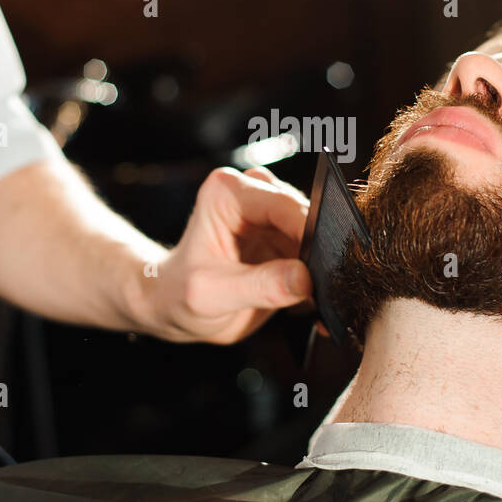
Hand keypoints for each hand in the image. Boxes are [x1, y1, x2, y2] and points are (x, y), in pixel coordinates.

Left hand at [142, 165, 312, 342]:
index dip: (310, 234)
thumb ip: (259, 286)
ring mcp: (270, 215)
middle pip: (306, 215)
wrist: (175, 308)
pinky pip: (315, 250)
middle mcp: (252, 194)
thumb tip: (304, 278)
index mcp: (228, 192)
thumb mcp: (210, 295)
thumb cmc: (179, 294)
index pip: (285, 205)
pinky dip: (317, 274)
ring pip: (317, 232)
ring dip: (320, 263)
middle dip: (318, 250)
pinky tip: (307, 297)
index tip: (326, 266)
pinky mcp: (285, 237)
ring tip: (311, 295)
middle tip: (320, 286)